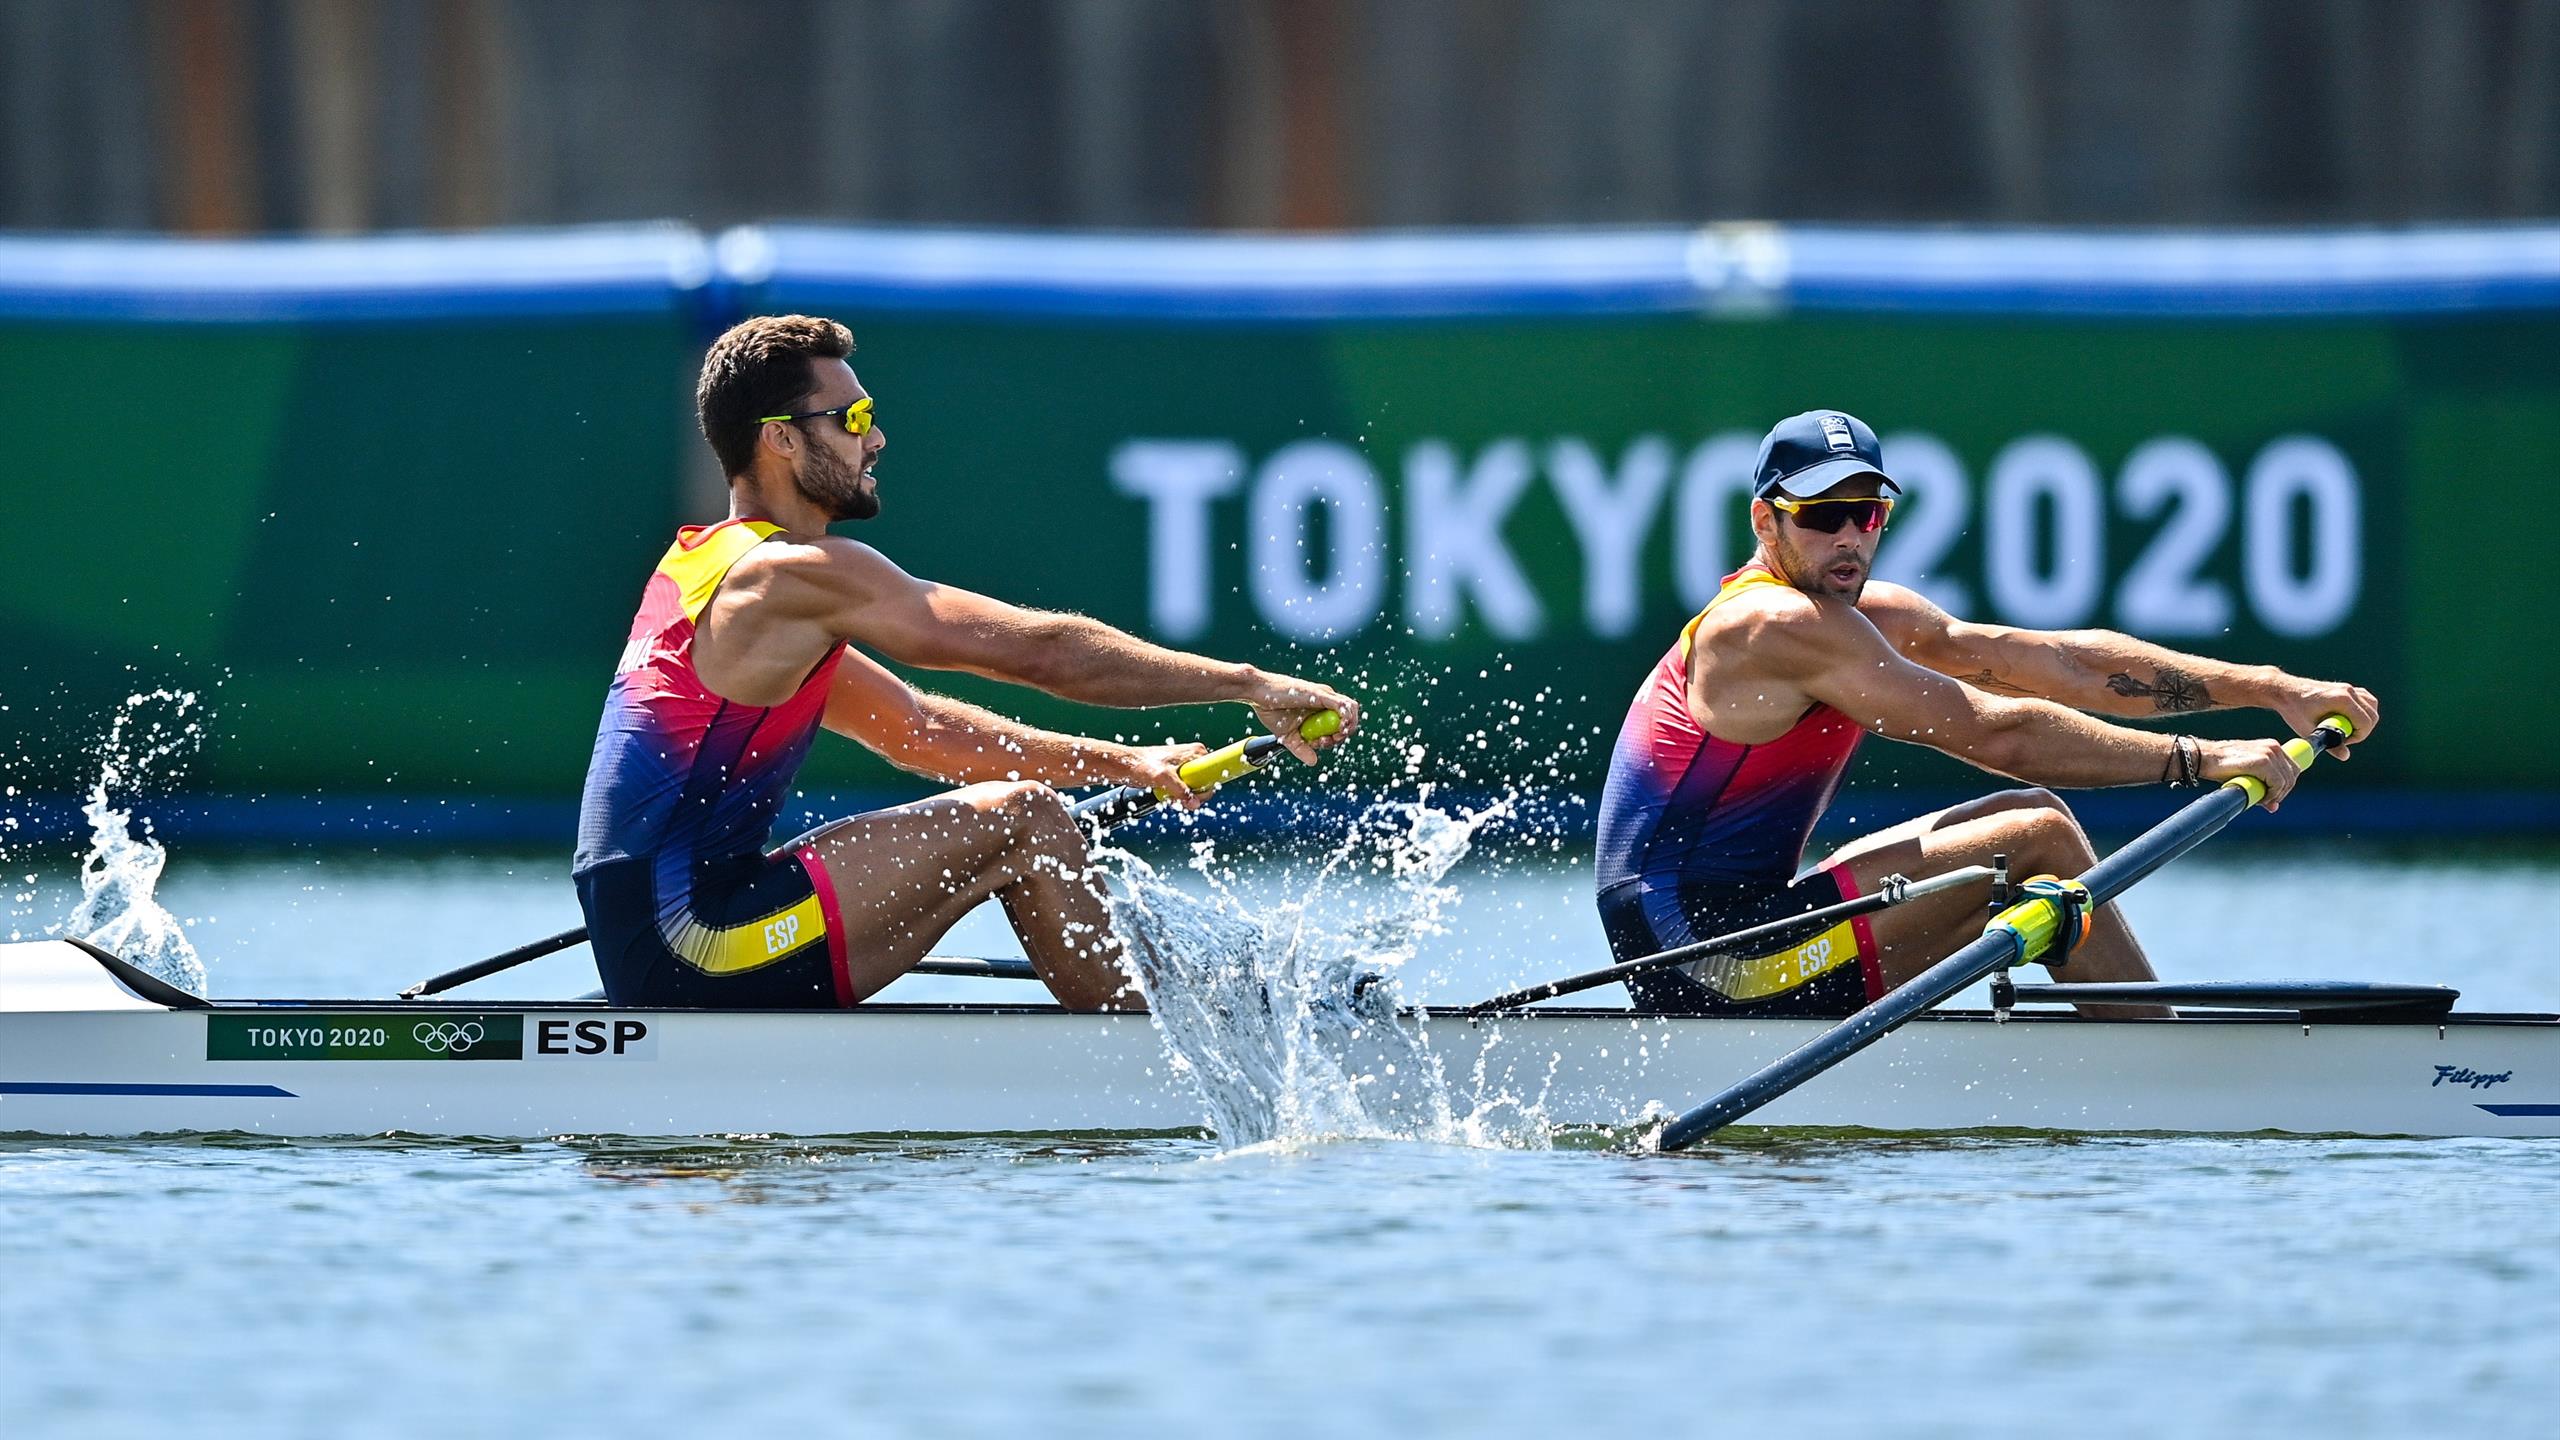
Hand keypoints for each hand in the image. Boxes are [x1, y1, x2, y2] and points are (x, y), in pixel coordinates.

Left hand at [1118, 742, 1212, 808]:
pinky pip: (1186, 790)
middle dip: (1194, 794)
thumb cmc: (1142, 764)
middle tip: (1178, 795)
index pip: (1214, 772)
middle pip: (1206, 784)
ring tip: (1168, 793)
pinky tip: (1167, 795)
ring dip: (1184, 797)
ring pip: (1195, 789)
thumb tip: (1194, 803)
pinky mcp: (1180, 775)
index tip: (1197, 793)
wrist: (1127, 766)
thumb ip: (1180, 790)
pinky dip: (1179, 796)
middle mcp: (1194, 758)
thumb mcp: (1163, 777)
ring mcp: (1187, 767)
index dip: (1208, 786)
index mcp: (1196, 752)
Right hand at [1248, 671, 1361, 764]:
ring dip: (1349, 725)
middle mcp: (1324, 700)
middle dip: (1343, 734)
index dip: (1336, 737)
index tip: (1320, 743)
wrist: (1257, 693)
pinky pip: (1342, 704)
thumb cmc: (1271, 709)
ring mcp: (1324, 695)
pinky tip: (1341, 727)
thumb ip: (1301, 749)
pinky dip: (1345, 716)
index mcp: (1318, 708)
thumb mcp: (1288, 736)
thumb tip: (1314, 762)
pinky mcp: (1320, 694)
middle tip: (1327, 741)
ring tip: (1338, 734)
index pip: (1338, 724)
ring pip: (1351, 708)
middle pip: (1349, 716)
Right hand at [2199, 736, 2300, 810]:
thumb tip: (2274, 807)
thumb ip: (2264, 786)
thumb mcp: (2248, 774)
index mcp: (2272, 747)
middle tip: (2268, 801)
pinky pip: (2277, 784)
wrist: (2205, 758)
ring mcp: (2269, 753)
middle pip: (2292, 776)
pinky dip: (2272, 794)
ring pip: (2286, 781)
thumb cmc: (2222, 766)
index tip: (2275, 795)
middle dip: (2283, 792)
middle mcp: (2273, 747)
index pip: (2293, 768)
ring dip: (2276, 795)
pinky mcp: (2263, 762)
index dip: (2286, 785)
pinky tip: (2260, 797)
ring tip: (2261, 799)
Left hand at [2265, 674, 2379, 760]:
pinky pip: (2365, 699)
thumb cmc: (2294, 710)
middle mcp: (2348, 691)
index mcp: (2341, 699)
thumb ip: (2329, 744)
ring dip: (2364, 720)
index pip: (2366, 722)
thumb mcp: (2309, 730)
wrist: (2284, 691)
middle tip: (2343, 737)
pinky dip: (2362, 710)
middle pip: (2372, 715)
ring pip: (2372, 706)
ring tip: (2344, 728)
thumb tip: (2345, 756)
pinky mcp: (2346, 688)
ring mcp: (2348, 687)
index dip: (2358, 737)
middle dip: (2362, 730)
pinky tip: (2346, 718)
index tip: (2343, 742)